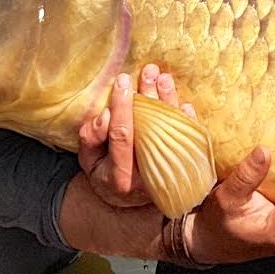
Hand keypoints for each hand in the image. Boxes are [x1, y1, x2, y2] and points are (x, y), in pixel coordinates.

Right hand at [77, 63, 194, 207]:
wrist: (127, 202)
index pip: (122, 136)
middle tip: (148, 71)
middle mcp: (146, 176)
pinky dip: (186, 121)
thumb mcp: (87, 160)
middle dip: (149, 97)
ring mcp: (166, 172)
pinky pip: (187, 140)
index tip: (122, 81)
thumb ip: (91, 138)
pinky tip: (184, 104)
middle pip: (150, 130)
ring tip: (163, 78)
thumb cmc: (103, 173)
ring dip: (168, 101)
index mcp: (119, 176)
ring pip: (169, 131)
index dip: (122, 107)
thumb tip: (105, 115)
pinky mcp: (180, 166)